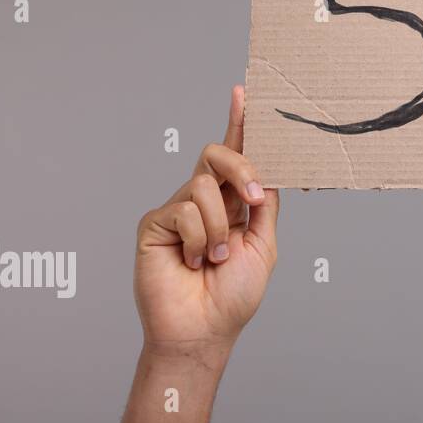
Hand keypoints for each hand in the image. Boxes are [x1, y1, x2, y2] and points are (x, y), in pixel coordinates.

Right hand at [134, 85, 279, 358]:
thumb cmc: (234, 296)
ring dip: (220, 226)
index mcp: (234, 202)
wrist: (203, 330)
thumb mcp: (264, 244)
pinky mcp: (155, 222)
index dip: (241, 123)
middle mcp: (205, 199)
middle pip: (218, 154)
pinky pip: (184, 209)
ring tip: (216, 258)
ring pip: (204, 185)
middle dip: (240, 168)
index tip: (245, 91)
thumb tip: (268, 168)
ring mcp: (178, 209)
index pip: (238, 155)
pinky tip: (194, 261)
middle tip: (251, 201)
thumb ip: (265, 204)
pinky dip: (200, 238)